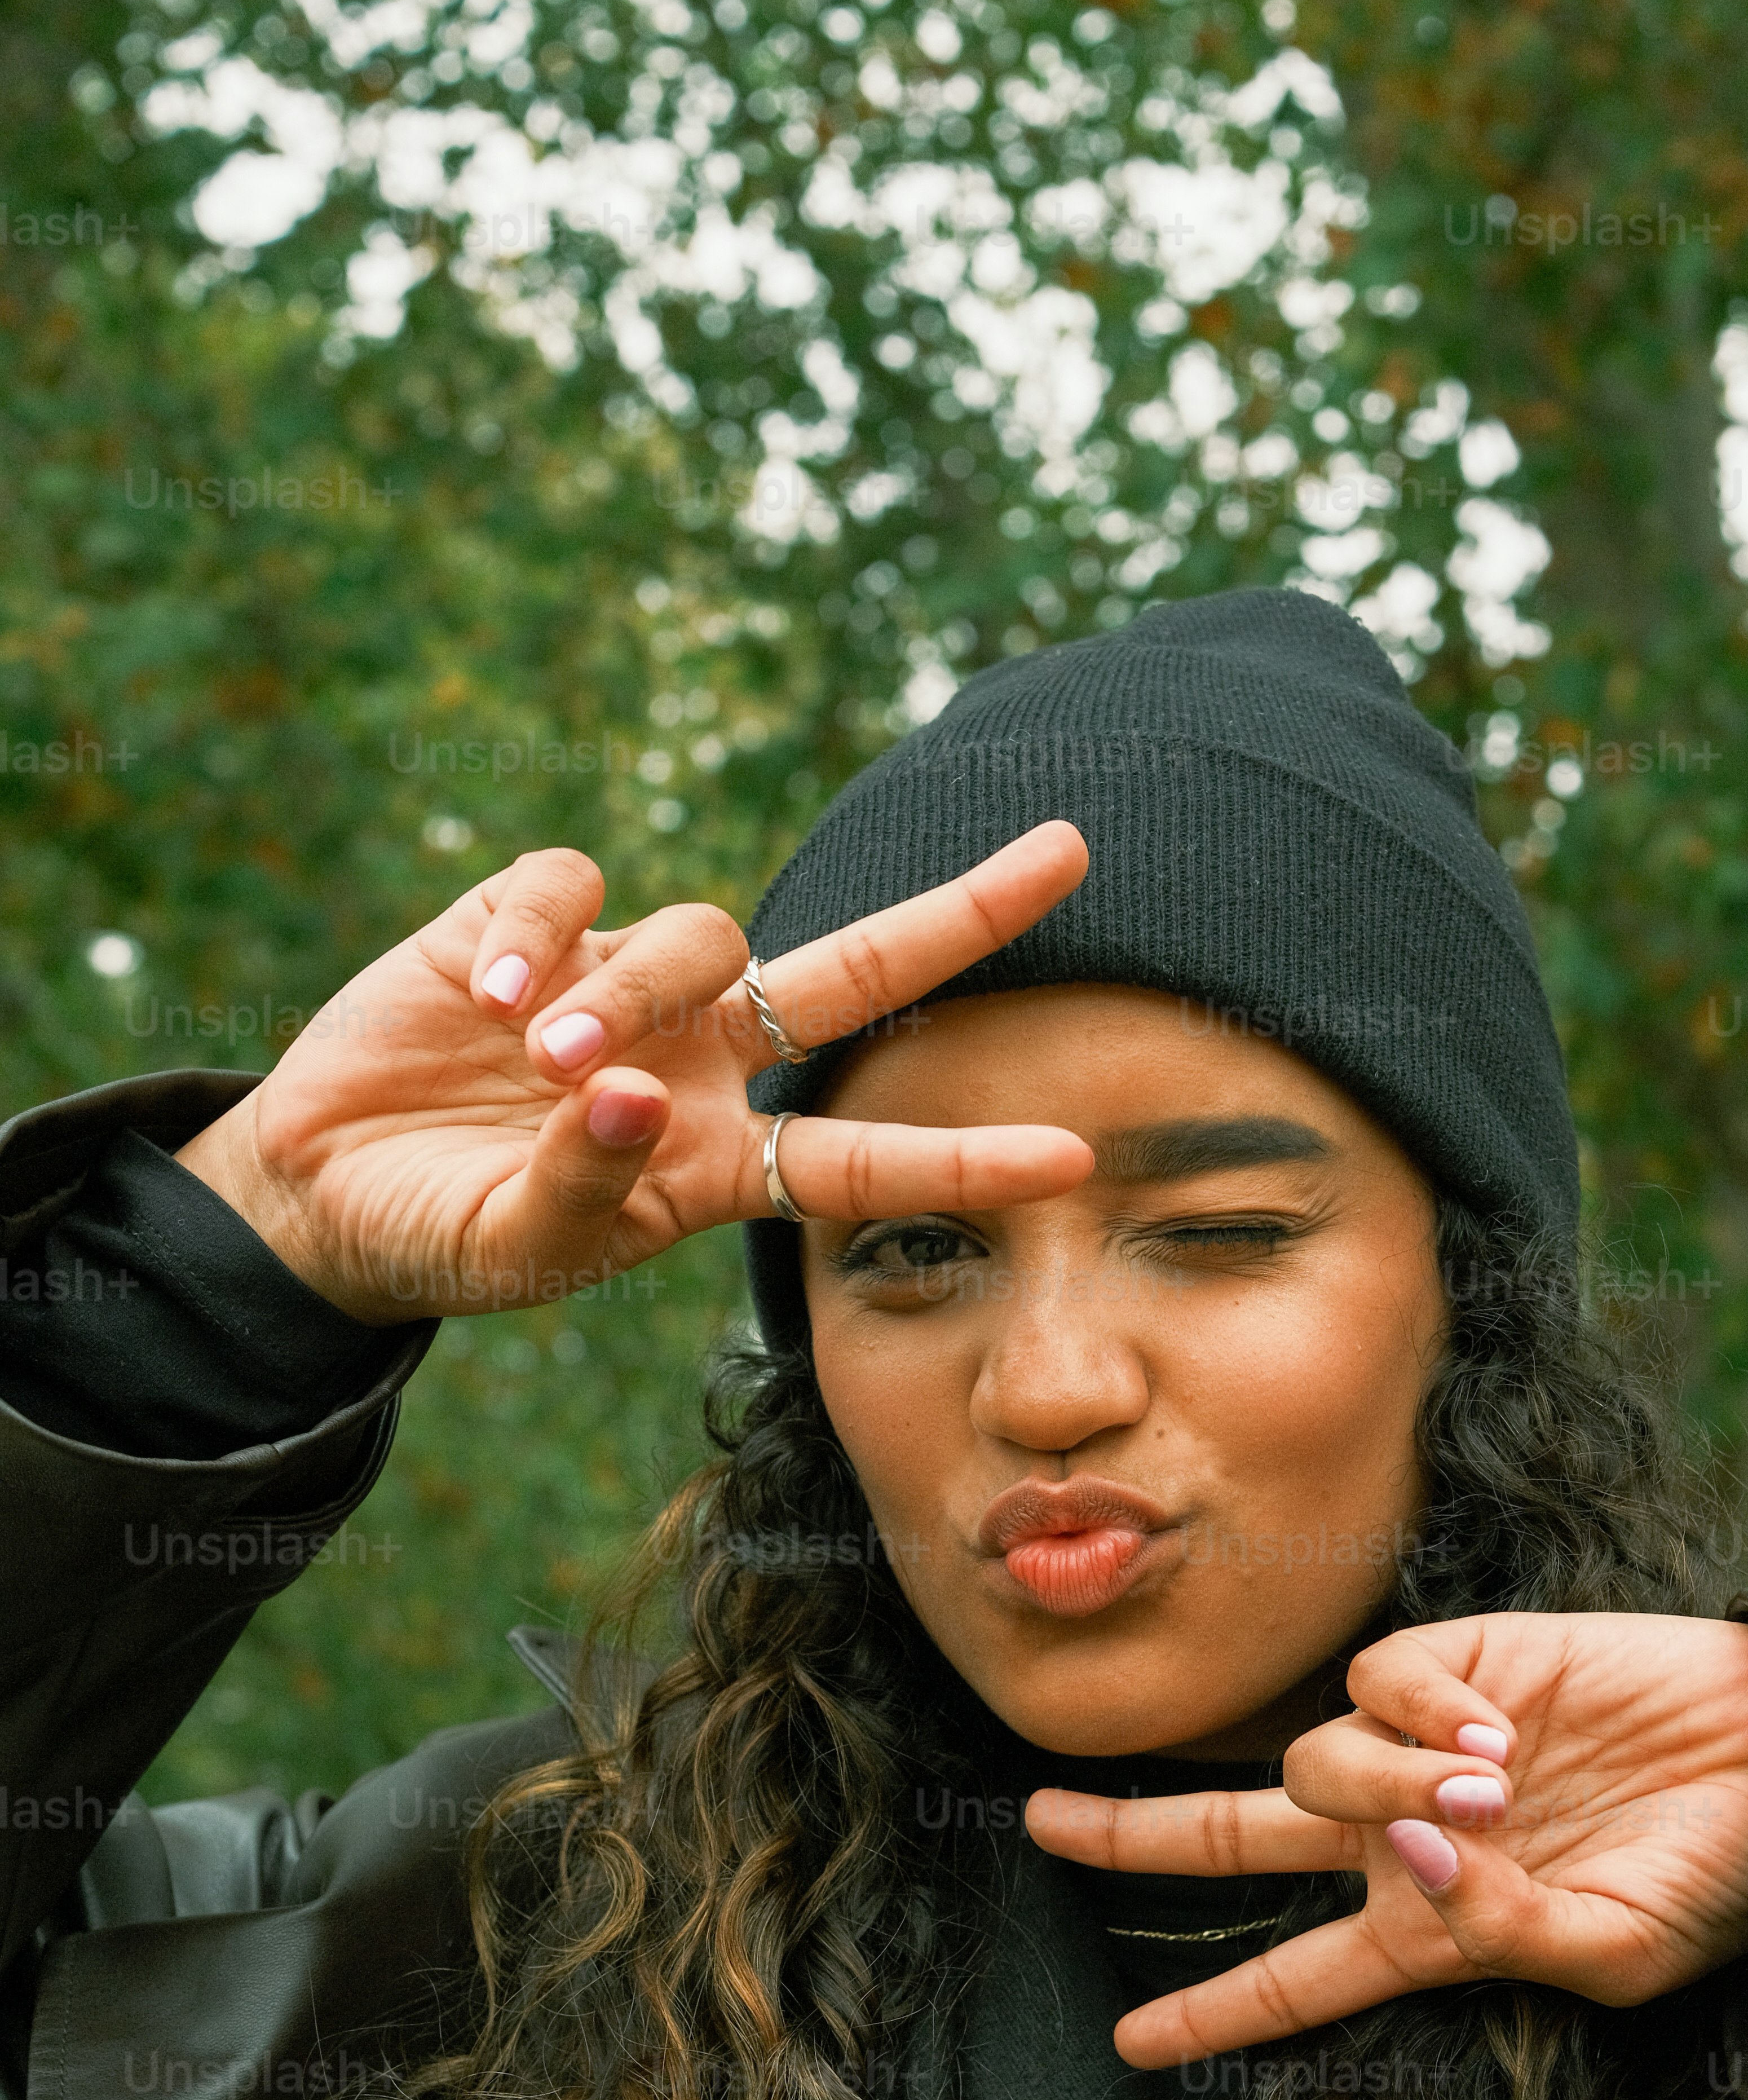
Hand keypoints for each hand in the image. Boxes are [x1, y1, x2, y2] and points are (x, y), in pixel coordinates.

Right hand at [173, 823, 1094, 1321]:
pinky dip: (532, 932)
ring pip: (696, 935)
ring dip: (628, 991)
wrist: (323, 1192)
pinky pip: (569, 886)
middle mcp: (696, 1061)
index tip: (1072, 1157)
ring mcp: (621, 983)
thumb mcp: (513, 1248)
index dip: (964, 1160)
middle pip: (857, 973)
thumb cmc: (442, 1237)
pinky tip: (480, 992)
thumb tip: (626, 1095)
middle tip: (1073, 851)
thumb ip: (584, 1187)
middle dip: (964, 913)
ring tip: (541, 1058)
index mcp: (717, 1160)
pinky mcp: (526, 923)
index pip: (865, 1157)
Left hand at [1025, 1613, 1747, 2065]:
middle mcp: (1403, 1838)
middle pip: (1235, 1836)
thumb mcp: (1616, 1950)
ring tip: (1487, 1790)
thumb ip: (1501, 1930)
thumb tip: (1411, 1865)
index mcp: (1431, 1930)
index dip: (1214, 2013)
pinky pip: (1378, 1680)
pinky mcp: (1461, 1661)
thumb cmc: (1715, 1878)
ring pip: (1310, 1763)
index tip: (1131, 2044)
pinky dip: (1418, 1709)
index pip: (1297, 1980)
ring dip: (1376, 1782)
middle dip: (1134, 1836)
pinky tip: (1493, 1730)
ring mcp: (1424, 1747)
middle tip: (1040, 1826)